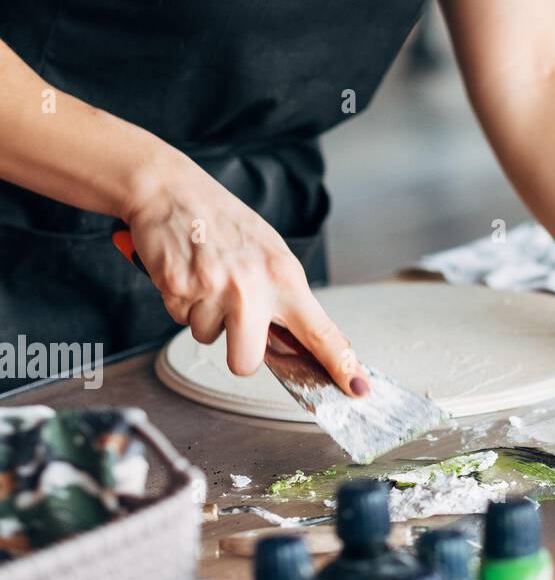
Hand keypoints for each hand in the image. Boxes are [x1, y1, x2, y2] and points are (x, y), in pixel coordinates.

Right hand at [121, 162, 368, 396]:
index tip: (357, 387)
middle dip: (237, 351)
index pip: (320, 330)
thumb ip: (284, 296)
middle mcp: (254, 287)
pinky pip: (181, 319)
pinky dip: (182, 302)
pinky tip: (187, 273)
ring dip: (205, 317)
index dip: (340, 363)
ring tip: (207, 279)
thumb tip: (296, 339)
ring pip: (208, 339)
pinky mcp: (180, 290)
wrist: (173, 192)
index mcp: (285, 277)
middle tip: (233, 316)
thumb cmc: (225, 222)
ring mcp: (215, 290)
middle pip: (247, 361)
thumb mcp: (271, 254)